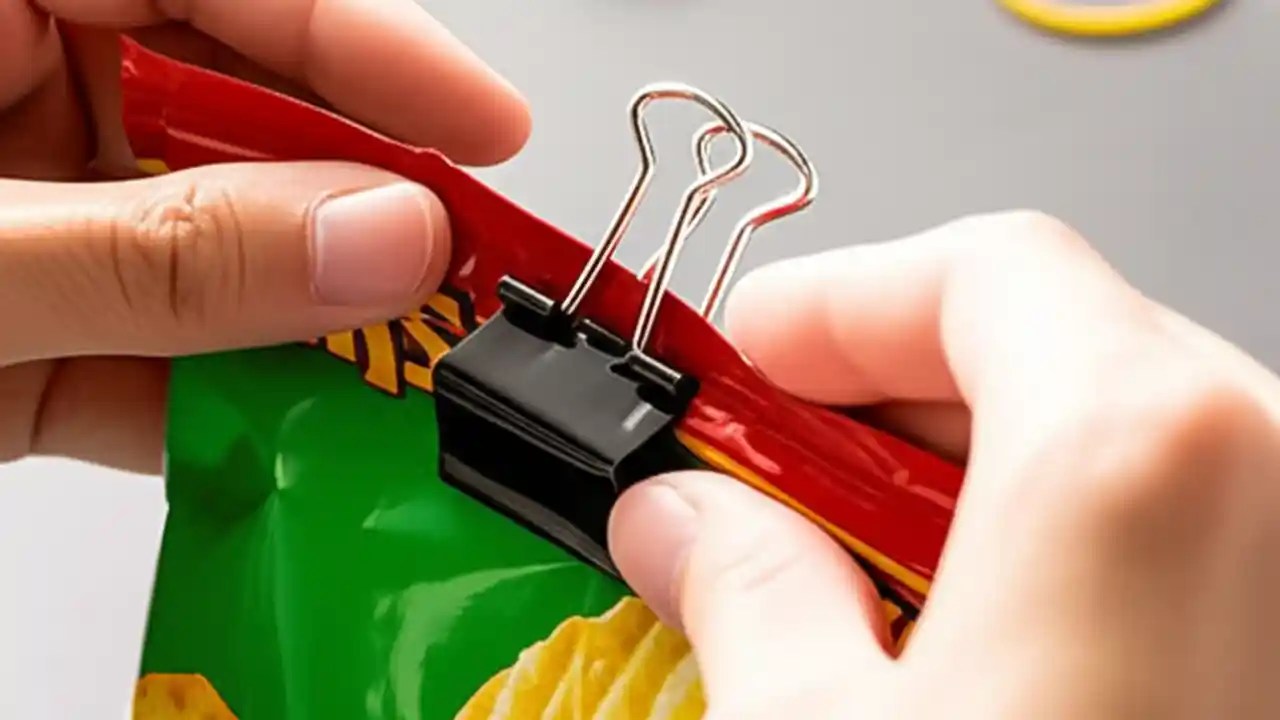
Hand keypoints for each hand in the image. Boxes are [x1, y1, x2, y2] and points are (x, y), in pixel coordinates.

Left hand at [0, 0, 528, 471]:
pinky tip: (304, 439)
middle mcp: (22, 99)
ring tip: (404, 372)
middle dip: (360, 208)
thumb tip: (374, 242)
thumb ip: (164, 250)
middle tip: (462, 269)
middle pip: (246, 125)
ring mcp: (37, 225)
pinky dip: (238, 412)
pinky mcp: (33, 339)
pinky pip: (166, 362)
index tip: (486, 129)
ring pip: (224, 257)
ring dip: (314, 330)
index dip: (373, 49)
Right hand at [609, 211, 1279, 718]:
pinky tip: (955, 642)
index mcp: (1135, 464)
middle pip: (1046, 348)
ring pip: (1109, 448)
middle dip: (880, 401)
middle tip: (767, 473)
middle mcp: (1266, 491)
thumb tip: (689, 522)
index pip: (979, 269)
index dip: (835, 302)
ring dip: (955, 487)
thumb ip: (744, 591)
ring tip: (845, 581)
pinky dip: (1042, 555)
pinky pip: (1167, 538)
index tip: (744, 358)